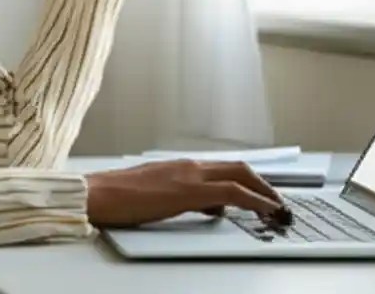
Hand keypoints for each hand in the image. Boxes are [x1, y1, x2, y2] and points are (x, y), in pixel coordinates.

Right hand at [84, 159, 286, 227]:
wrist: (98, 194)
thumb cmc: (118, 197)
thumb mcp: (157, 194)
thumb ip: (184, 197)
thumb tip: (208, 207)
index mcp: (181, 166)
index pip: (223, 167)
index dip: (248, 178)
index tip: (262, 192)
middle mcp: (189, 166)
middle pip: (239, 167)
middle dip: (262, 182)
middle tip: (277, 199)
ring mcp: (190, 176)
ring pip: (239, 175)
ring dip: (262, 190)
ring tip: (276, 206)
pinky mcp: (188, 191)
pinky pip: (231, 192)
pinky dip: (253, 199)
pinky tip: (263, 209)